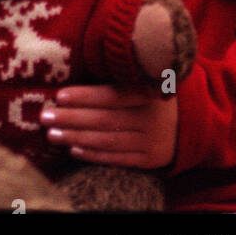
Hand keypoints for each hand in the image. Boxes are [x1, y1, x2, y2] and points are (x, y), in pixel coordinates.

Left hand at [40, 85, 178, 168]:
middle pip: (105, 120)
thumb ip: (117, 75)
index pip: (111, 95)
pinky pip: (117, 158)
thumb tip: (73, 74)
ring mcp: (152, 141)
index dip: (84, 96)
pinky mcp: (151, 159)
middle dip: (71, 119)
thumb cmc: (152, 89)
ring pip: (108, 141)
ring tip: (52, 134)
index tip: (59, 96)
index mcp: (148, 92)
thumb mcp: (143, 76)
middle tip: (45, 116)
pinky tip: (73, 149)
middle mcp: (152, 118)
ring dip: (76, 138)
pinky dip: (93, 155)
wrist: (190, 118)